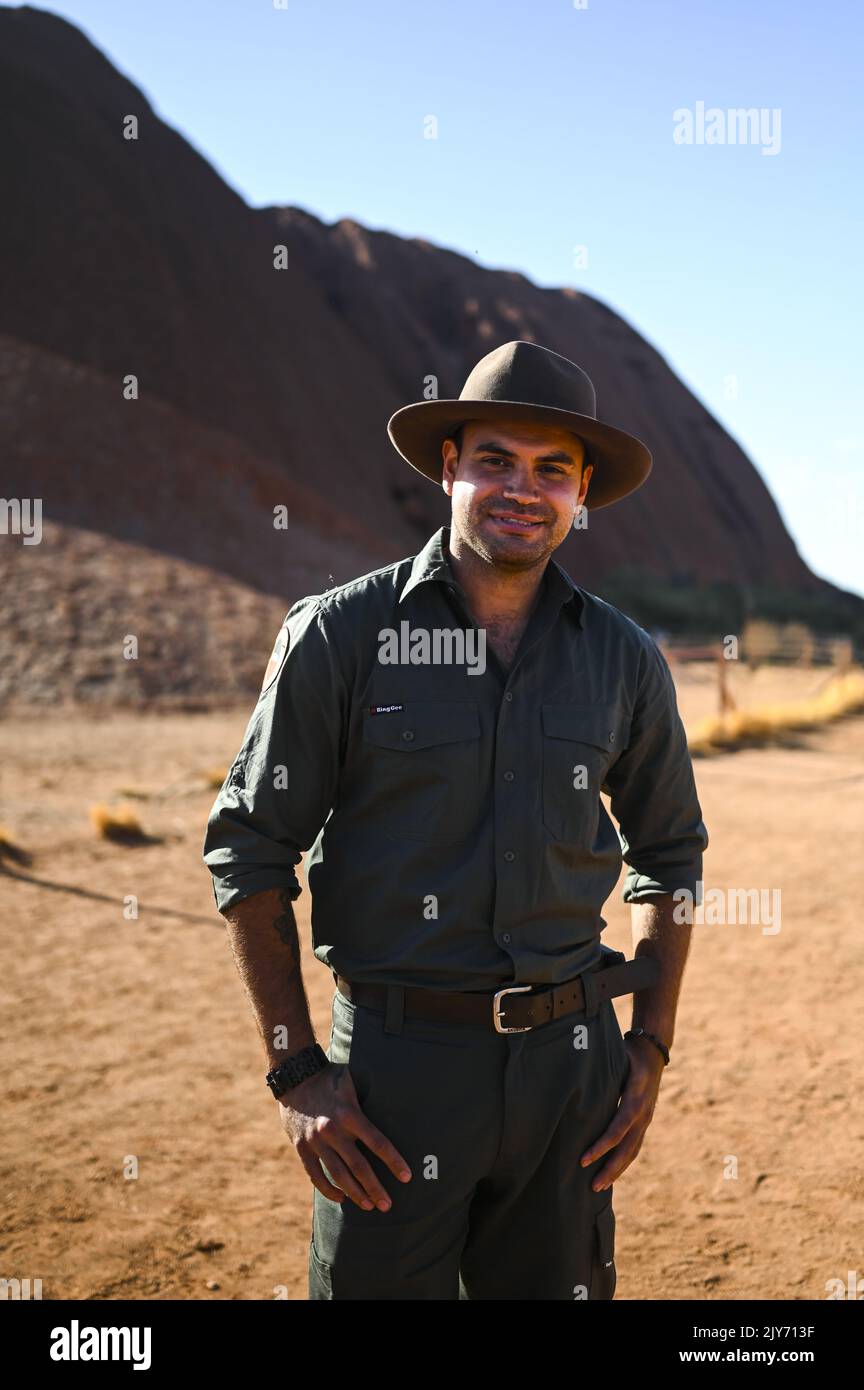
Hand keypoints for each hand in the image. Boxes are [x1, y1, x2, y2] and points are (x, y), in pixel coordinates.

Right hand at [279, 1062, 411, 1211]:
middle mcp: (332, 1130)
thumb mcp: (353, 1081)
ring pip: (338, 1175)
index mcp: (349, 1113)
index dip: (393, 1161)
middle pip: (358, 1166)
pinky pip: (315, 1175)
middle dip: (375, 1188)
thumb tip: (401, 1102)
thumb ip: (371, 1096)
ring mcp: (315, 1141)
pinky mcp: (301, 1148)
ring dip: (355, 1193)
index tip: (406, 1177)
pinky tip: (341, 1198)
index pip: (377, 1142)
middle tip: (388, 1205)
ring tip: (369, 1206)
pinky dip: (328, 1189)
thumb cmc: (331, 1078)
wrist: (295, 1077)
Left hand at [579, 1036, 665, 1190]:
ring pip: (633, 1151)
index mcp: (635, 1097)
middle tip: (592, 1186)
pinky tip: (610, 1174)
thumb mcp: (616, 1058)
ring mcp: (646, 1119)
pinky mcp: (644, 1123)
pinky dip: (622, 1162)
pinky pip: (634, 1147)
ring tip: (598, 1187)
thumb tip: (572, 1079)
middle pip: (627, 1147)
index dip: (602, 1145)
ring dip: (616, 1171)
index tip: (585, 1158)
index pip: (618, 1127)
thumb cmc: (626, 1054)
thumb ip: (601, 1072)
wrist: (653, 1053)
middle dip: (610, 1168)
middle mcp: (643, 1112)